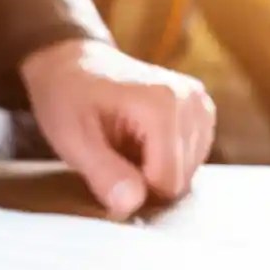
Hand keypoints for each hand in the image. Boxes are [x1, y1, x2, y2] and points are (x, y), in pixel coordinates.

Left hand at [20, 39, 215, 218]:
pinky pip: (191, 159)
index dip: (135, 192)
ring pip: (187, 173)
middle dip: (145, 181)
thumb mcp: (73, 140)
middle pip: (180, 180)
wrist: (71, 65)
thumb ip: (104, 174)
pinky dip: (166, 160)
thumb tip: (132, 205)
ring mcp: (200, 103)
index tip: (106, 174)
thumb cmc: (67, 98)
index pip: (167, 182)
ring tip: (125, 147)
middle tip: (112, 157)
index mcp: (162, 105)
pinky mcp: (202, 110)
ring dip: (155, 171)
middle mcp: (191, 101)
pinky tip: (141, 144)